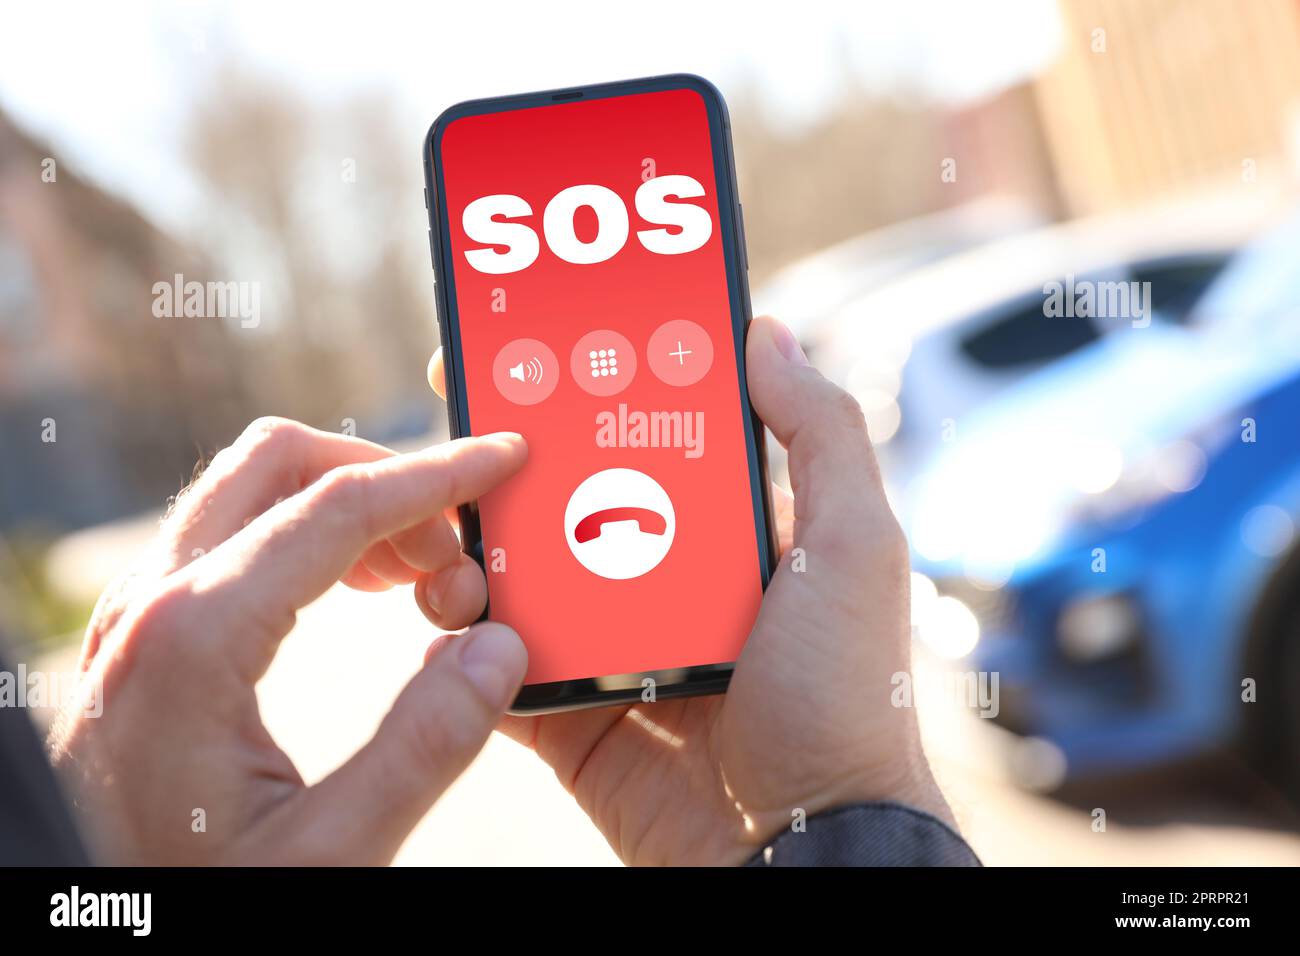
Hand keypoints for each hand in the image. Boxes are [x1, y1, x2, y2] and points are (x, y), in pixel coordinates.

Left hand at [51, 420, 528, 864]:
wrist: (97, 923)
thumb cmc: (197, 898)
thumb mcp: (329, 851)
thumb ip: (423, 746)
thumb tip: (496, 649)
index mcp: (196, 639)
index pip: (337, 507)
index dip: (436, 476)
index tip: (502, 460)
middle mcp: (153, 603)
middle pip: (279, 461)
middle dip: (384, 477)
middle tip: (453, 550)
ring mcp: (138, 613)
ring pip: (249, 490)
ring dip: (346, 504)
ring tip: (417, 578)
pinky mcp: (144, 635)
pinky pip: (230, 536)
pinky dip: (307, 535)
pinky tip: (356, 591)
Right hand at [425, 315, 951, 865]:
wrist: (801, 846)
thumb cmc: (846, 693)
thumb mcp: (854, 546)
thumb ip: (816, 435)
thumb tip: (763, 332)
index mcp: (727, 531)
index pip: (646, 438)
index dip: (590, 390)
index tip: (528, 345)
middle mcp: (665, 578)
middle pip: (566, 501)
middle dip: (505, 465)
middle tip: (455, 430)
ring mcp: (613, 646)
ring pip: (520, 579)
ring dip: (471, 552)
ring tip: (445, 542)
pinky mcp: (574, 716)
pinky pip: (501, 669)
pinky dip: (465, 645)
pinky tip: (445, 615)